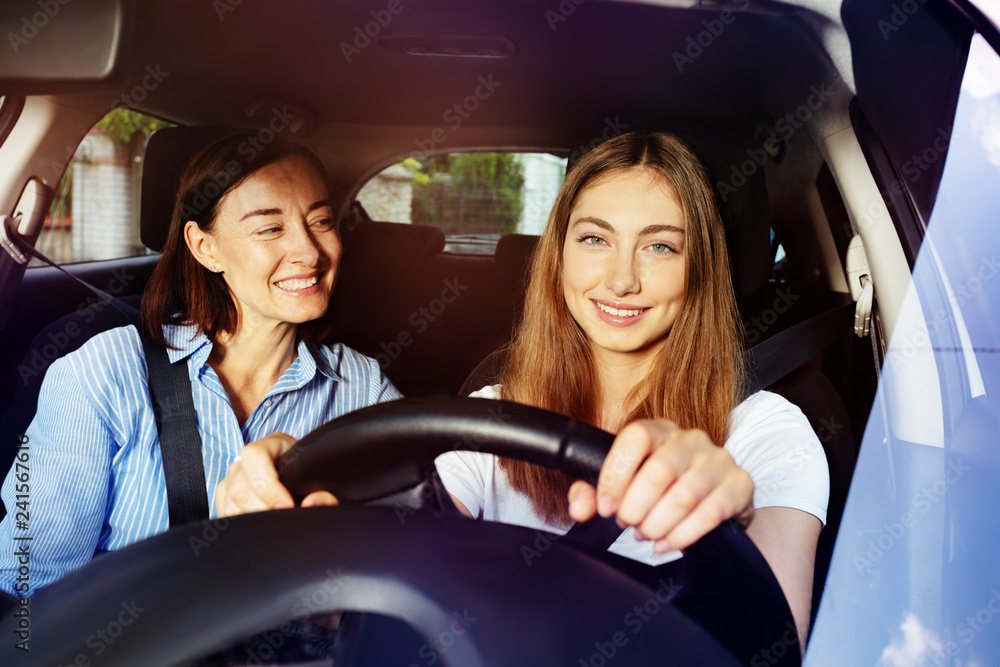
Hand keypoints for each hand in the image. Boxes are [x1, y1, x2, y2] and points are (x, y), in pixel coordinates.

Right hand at [214, 432, 337, 516]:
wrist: (307, 483)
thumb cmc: (316, 479)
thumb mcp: (325, 483)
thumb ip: (327, 494)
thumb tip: (313, 503)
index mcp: (274, 444)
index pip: (254, 455)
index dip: (267, 485)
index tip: (287, 505)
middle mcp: (249, 458)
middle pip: (238, 482)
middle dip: (260, 507)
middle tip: (281, 520)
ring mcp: (235, 475)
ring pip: (228, 497)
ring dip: (249, 515)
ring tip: (271, 525)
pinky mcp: (227, 494)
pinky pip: (223, 508)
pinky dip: (239, 521)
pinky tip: (257, 526)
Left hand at [567, 419, 752, 551]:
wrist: (711, 496)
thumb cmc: (659, 488)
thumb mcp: (623, 484)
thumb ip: (592, 492)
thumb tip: (580, 507)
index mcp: (659, 429)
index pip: (635, 437)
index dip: (615, 475)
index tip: (605, 506)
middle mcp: (691, 439)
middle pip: (659, 471)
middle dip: (636, 507)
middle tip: (627, 524)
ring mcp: (718, 460)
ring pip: (684, 495)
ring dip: (657, 524)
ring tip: (646, 534)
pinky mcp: (740, 485)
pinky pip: (710, 513)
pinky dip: (683, 535)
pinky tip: (667, 543)